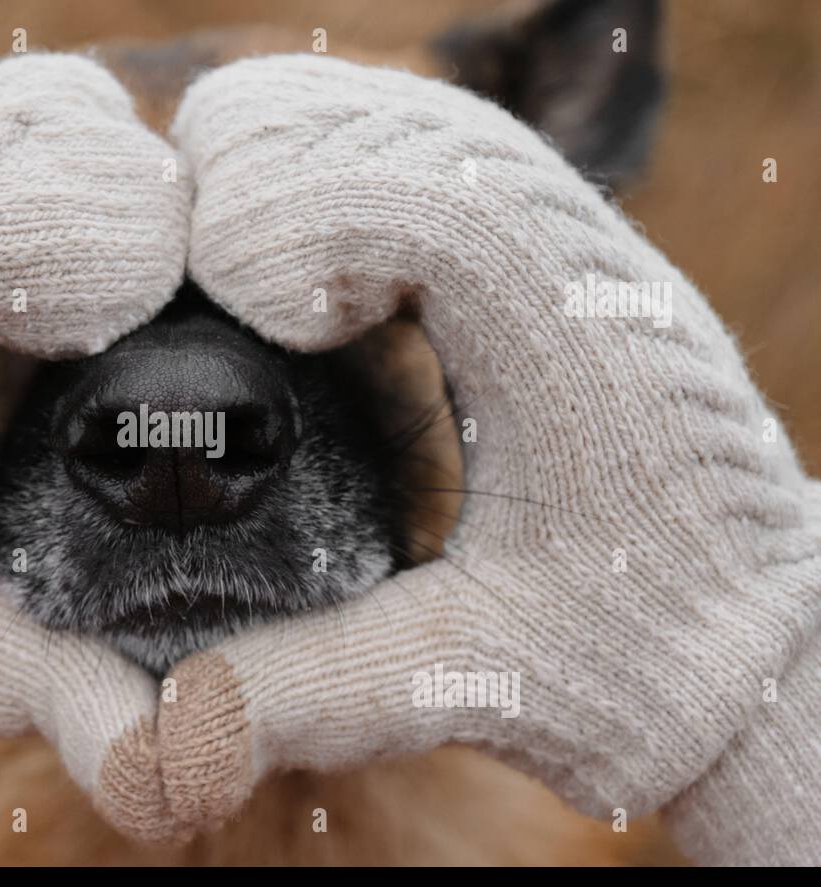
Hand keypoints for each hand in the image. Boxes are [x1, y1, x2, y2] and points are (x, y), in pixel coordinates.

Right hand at [156, 55, 820, 841]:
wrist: (750, 638)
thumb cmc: (642, 660)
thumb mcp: (473, 684)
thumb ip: (316, 694)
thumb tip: (165, 730)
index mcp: (579, 354)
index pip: (439, 198)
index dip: (311, 214)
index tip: (241, 296)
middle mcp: (583, 272)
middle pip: (408, 127)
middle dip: (274, 164)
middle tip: (185, 249)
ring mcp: (563, 253)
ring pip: (413, 125)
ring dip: (297, 160)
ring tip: (218, 245)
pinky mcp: (536, 262)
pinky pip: (422, 162)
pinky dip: (332, 179)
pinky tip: (285, 255)